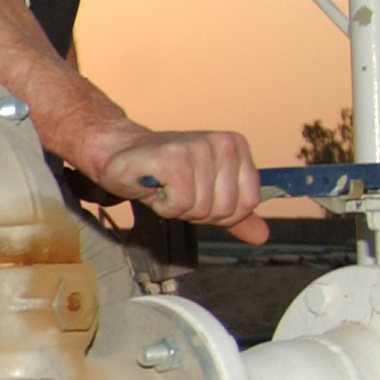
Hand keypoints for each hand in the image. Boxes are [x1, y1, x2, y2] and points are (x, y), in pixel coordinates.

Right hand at [93, 128, 268, 244]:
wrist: (117, 155)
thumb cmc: (162, 173)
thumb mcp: (204, 193)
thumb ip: (234, 213)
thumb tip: (262, 236)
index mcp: (236, 146)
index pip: (247, 203)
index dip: (219, 212)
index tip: (195, 194)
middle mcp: (221, 143)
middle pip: (225, 209)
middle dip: (196, 211)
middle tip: (176, 191)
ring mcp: (197, 148)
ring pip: (201, 209)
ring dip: (176, 208)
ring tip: (164, 187)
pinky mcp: (173, 159)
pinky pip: (179, 205)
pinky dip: (163, 206)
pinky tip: (153, 187)